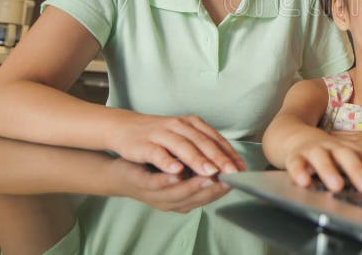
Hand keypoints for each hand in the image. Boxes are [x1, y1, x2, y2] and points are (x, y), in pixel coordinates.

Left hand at [105, 158, 230, 212]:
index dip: (223, 187)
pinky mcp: (142, 184)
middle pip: (197, 197)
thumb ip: (200, 170)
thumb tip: (226, 161)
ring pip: (179, 193)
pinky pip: (156, 184)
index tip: (237, 176)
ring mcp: (157, 195)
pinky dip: (167, 179)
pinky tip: (177, 172)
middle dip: (214, 186)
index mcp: (184, 199)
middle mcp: (172, 201)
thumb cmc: (156, 172)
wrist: (123, 174)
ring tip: (209, 173)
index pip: (208, 195)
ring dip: (195, 184)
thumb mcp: (182, 174)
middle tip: (228, 176)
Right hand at [106, 112, 245, 177]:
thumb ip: (204, 147)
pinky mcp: (145, 143)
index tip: (241, 168)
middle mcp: (180, 125)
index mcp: (192, 123)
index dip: (229, 154)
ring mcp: (162, 133)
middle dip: (219, 158)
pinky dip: (168, 162)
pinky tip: (177, 171)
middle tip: (231, 172)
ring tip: (210, 172)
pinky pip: (158, 152)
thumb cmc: (160, 136)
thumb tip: (230, 164)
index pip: (215, 139)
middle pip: (203, 142)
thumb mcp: (185, 137)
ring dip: (198, 160)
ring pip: (183, 146)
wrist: (125, 128)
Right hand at [284, 134, 361, 192]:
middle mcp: (332, 147)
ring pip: (322, 159)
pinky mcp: (295, 156)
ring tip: (338, 187)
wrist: (290, 132)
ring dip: (329, 171)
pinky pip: (296, 164)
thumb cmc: (324, 148)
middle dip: (358, 171)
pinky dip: (299, 172)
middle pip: (347, 156)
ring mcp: (313, 149)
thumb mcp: (349, 154)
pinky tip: (304, 183)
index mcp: (348, 147)